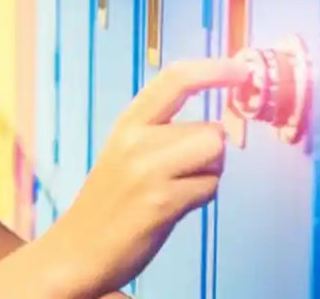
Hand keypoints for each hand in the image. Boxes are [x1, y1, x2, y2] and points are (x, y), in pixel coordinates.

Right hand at [40, 58, 248, 297]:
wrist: (77, 249)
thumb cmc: (110, 203)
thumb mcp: (126, 152)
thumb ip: (163, 132)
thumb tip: (217, 125)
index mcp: (128, 123)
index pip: (176, 80)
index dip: (214, 70)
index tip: (241, 71)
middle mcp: (136, 140)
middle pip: (210, 129)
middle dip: (211, 153)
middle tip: (183, 175)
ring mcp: (147, 170)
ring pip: (215, 154)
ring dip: (209, 174)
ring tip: (178, 190)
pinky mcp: (160, 201)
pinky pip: (210, 187)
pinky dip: (202, 198)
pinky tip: (175, 209)